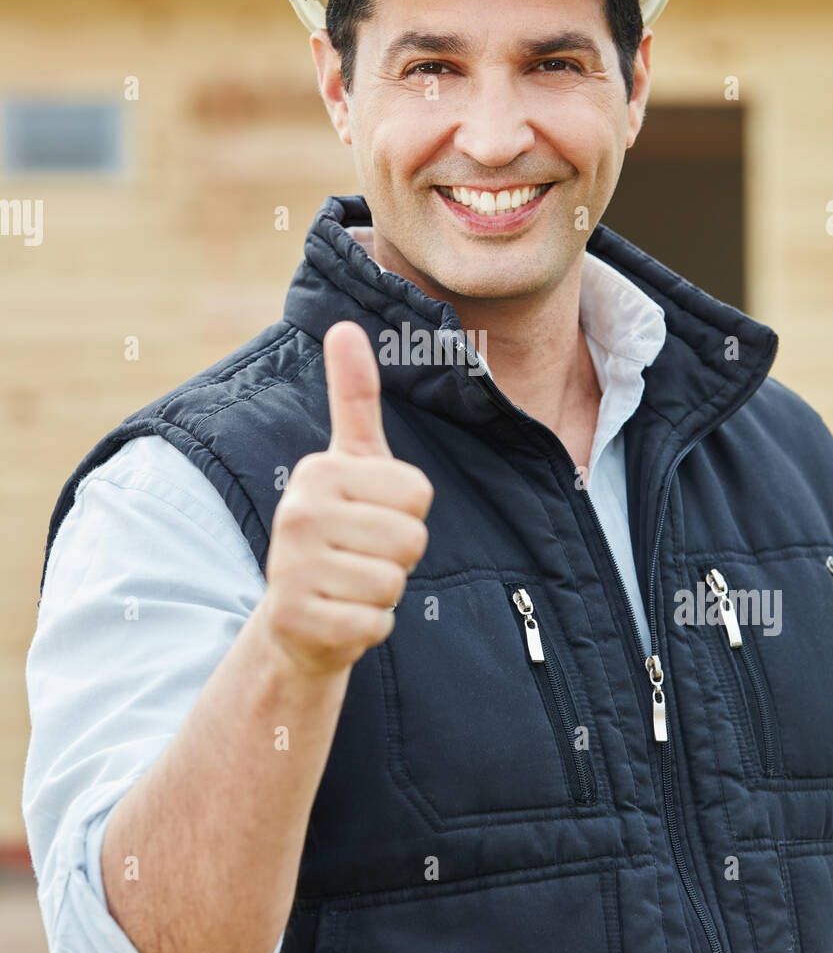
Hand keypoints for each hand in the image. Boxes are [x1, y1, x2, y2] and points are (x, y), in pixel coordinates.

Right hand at [263, 321, 433, 675]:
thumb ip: (355, 397)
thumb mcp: (351, 462)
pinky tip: (340, 616)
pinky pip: (376, 623)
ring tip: (349, 584)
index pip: (419, 493)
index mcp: (319, 471)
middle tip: (360, 557)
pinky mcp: (297, 619)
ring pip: (393, 583)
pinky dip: (369, 627)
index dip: (408, 513)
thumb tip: (345, 325)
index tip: (371, 518)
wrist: (296, 619)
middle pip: (411, 538)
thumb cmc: (338, 530)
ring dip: (383, 593)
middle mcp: (299, 512)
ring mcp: (292, 568)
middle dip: (399, 557)